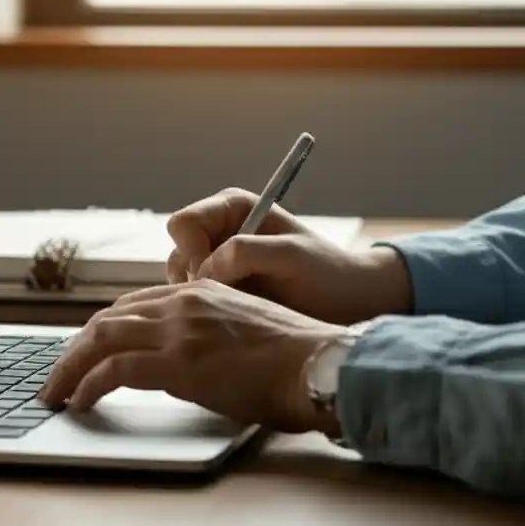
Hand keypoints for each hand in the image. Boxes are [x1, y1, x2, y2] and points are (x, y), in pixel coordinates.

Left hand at [38, 278, 345, 433]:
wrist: (316, 363)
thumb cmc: (294, 358)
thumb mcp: (244, 331)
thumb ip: (208, 336)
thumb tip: (186, 365)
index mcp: (200, 290)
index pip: (135, 302)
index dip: (105, 328)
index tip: (89, 349)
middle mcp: (182, 301)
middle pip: (109, 317)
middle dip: (76, 346)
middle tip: (60, 373)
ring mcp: (177, 329)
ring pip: (100, 338)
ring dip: (70, 366)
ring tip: (56, 391)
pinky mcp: (175, 361)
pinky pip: (113, 369)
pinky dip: (88, 384)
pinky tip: (80, 400)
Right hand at [166, 188, 412, 324]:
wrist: (347, 302)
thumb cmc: (326, 272)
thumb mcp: (291, 255)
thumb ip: (246, 252)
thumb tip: (207, 269)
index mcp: (232, 207)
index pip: (184, 223)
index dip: (191, 251)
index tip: (211, 278)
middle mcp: (219, 230)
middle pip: (177, 252)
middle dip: (194, 278)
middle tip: (226, 298)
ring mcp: (218, 261)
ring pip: (181, 279)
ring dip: (199, 297)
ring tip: (236, 309)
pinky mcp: (222, 289)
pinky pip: (194, 300)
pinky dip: (206, 310)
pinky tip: (234, 318)